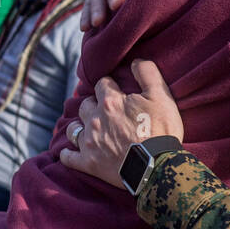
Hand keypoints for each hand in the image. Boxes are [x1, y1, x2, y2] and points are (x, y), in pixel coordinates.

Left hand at [58, 59, 184, 187]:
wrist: (157, 167)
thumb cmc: (161, 130)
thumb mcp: (161, 96)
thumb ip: (147, 73)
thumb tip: (135, 61)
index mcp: (110, 101)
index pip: (103, 83)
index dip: (111, 85)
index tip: (118, 90)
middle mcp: (95, 119)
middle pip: (85, 104)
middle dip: (94, 104)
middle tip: (105, 109)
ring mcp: (89, 142)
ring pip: (73, 128)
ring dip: (79, 125)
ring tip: (88, 127)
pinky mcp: (88, 163)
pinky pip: (69, 157)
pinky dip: (68, 154)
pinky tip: (69, 152)